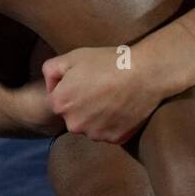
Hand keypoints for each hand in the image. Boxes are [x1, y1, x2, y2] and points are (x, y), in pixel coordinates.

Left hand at [41, 45, 164, 143]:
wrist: (144, 73)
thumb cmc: (108, 62)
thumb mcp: (73, 56)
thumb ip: (51, 69)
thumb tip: (50, 85)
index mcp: (60, 103)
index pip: (58, 100)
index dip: (71, 88)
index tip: (85, 80)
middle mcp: (73, 124)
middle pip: (73, 116)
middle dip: (82, 105)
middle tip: (100, 88)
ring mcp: (94, 134)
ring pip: (91, 126)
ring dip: (97, 116)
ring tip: (113, 97)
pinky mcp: (114, 139)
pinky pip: (109, 132)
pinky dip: (113, 123)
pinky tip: (122, 107)